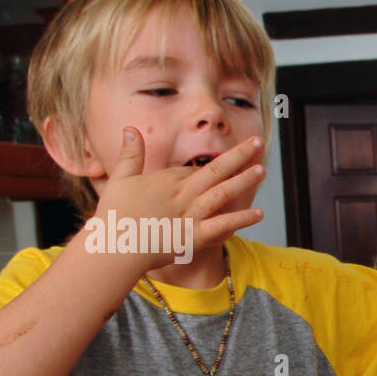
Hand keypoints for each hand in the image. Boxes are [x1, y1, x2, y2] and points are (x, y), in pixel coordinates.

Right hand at [90, 128, 265, 271]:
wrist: (115, 246)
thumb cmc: (114, 215)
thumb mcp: (121, 179)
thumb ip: (131, 155)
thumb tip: (130, 129)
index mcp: (166, 180)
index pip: (193, 170)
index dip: (206, 169)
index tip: (217, 168)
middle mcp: (183, 194)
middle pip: (215, 170)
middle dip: (238, 155)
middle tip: (256, 142)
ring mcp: (191, 215)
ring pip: (223, 192)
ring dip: (244, 181)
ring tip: (262, 170)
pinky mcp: (196, 237)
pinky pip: (223, 226)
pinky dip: (241, 219)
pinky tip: (259, 213)